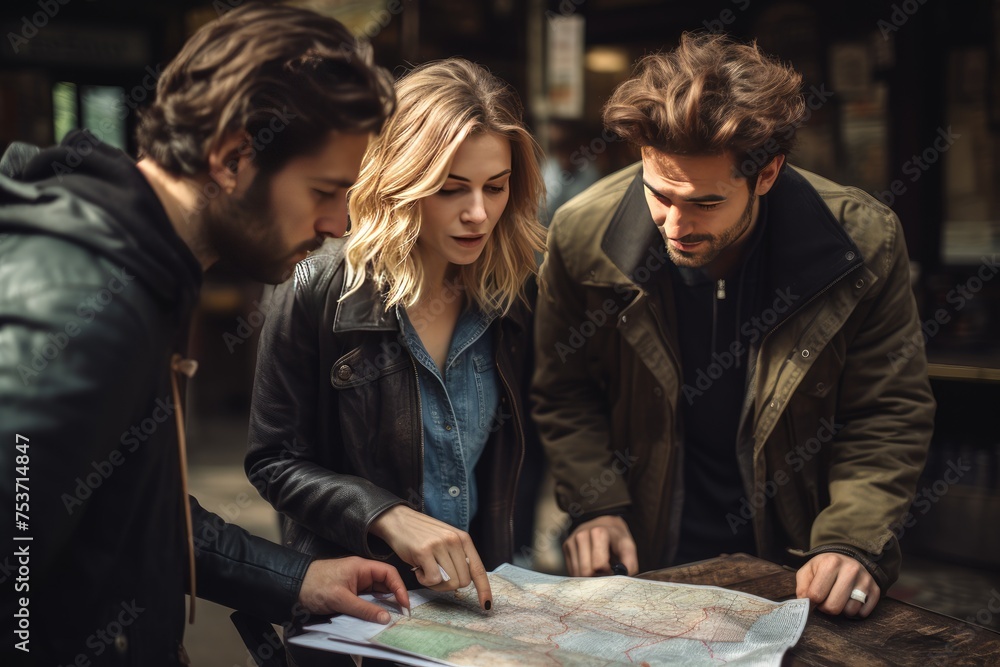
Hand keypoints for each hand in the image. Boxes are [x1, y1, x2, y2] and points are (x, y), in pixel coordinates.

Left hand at [298, 556, 409, 623]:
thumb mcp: (341, 599)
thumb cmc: (315, 585)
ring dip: (383, 605)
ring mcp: (355, 584)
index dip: (399, 587)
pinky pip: (366, 600)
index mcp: (362, 567)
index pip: (388, 573)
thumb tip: (385, 618)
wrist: (293, 586)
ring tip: (390, 618)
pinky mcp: (349, 593)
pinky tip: (375, 617)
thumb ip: (364, 609)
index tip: (404, 604)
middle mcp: (361, 574)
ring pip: (376, 593)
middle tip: (400, 615)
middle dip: (394, 598)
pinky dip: (372, 608)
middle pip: (384, 583)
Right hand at [370, 505, 491, 610]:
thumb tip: (464, 581)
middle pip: (463, 582)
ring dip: (435, 584)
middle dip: (449, 585)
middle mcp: (454, 540)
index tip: (486, 605)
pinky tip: (418, 569)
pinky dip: (424, 581)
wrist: (397, 519)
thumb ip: (457, 557)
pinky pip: (432, 580)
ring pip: (449, 583)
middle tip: (434, 574)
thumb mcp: (446, 540)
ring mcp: (440, 545)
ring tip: (425, 569)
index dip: (484, 589)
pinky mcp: (424, 551)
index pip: (478, 569)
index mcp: (463, 539)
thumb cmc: (422, 534)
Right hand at [563, 515, 638, 576]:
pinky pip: (571, 570)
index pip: (598, 564)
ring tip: (597, 571)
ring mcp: (572, 540)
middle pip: (585, 571)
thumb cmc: (616, 538)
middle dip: (596, 577)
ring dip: (588, 577)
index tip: (612, 571)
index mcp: (599, 532)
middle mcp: (582, 534)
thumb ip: (629, 563)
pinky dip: (580, 574)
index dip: (607, 573)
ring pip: (576, 573)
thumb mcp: (627, 546)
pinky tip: (589, 567)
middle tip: (604, 574)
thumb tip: (623, 578)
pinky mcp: (566, 546)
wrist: (603, 524)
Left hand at [796, 553, 879, 617]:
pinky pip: (863, 613)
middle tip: (825, 601)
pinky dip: (855, 611)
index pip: (816, 595)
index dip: (812, 601)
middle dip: (826, 608)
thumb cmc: (824, 568)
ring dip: (841, 610)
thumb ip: (802, 587)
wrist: (847, 560)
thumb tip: (805, 603)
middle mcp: (851, 569)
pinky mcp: (875, 590)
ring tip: (838, 598)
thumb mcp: (808, 571)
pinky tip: (850, 600)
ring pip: (850, 611)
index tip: (813, 598)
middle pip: (833, 606)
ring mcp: (865, 580)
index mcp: (831, 562)